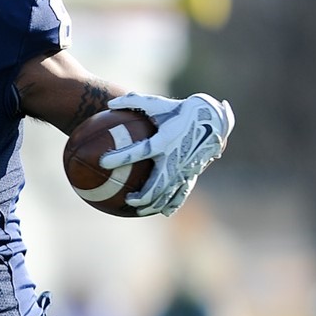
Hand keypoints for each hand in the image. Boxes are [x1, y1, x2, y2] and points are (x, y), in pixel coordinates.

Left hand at [99, 92, 234, 216]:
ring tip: (139, 210)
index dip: (121, 156)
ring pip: (169, 193)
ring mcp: (185, 168)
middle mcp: (175, 157)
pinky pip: (182, 192)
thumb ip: (133, 102)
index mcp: (164, 140)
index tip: (102, 162)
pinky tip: (164, 212)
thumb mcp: (158, 105)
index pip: (139, 151)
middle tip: (127, 199)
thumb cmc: (181, 111)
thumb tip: (109, 103)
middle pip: (157, 184)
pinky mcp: (192, 173)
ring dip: (154, 203)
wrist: (213, 119)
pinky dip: (172, 203)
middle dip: (141, 195)